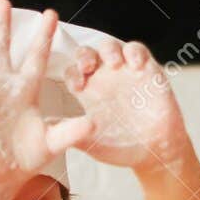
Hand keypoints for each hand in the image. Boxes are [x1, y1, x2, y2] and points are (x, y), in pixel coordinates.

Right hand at [0, 0, 93, 188]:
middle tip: (3, 1)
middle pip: (1, 49)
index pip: (36, 57)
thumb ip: (72, 131)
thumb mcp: (54, 142)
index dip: (43, 36)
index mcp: (26, 89)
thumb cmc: (28, 155)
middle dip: (2, 26)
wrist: (3, 174)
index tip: (51, 13)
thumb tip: (95, 123)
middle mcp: (2, 85)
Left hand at [60, 37, 190, 172]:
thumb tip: (44, 126)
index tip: (77, 86)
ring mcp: (126, 72)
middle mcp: (105, 79)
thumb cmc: (123, 148)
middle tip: (87, 65)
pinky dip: (134, 52)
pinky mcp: (147, 70)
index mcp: (89, 92)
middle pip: (88, 54)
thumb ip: (69, 131)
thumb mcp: (91, 142)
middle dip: (85, 56)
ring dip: (108, 50)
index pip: (73, 72)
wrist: (155, 151)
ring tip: (112, 62)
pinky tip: (134, 64)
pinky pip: (137, 51)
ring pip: (110, 48)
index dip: (72, 74)